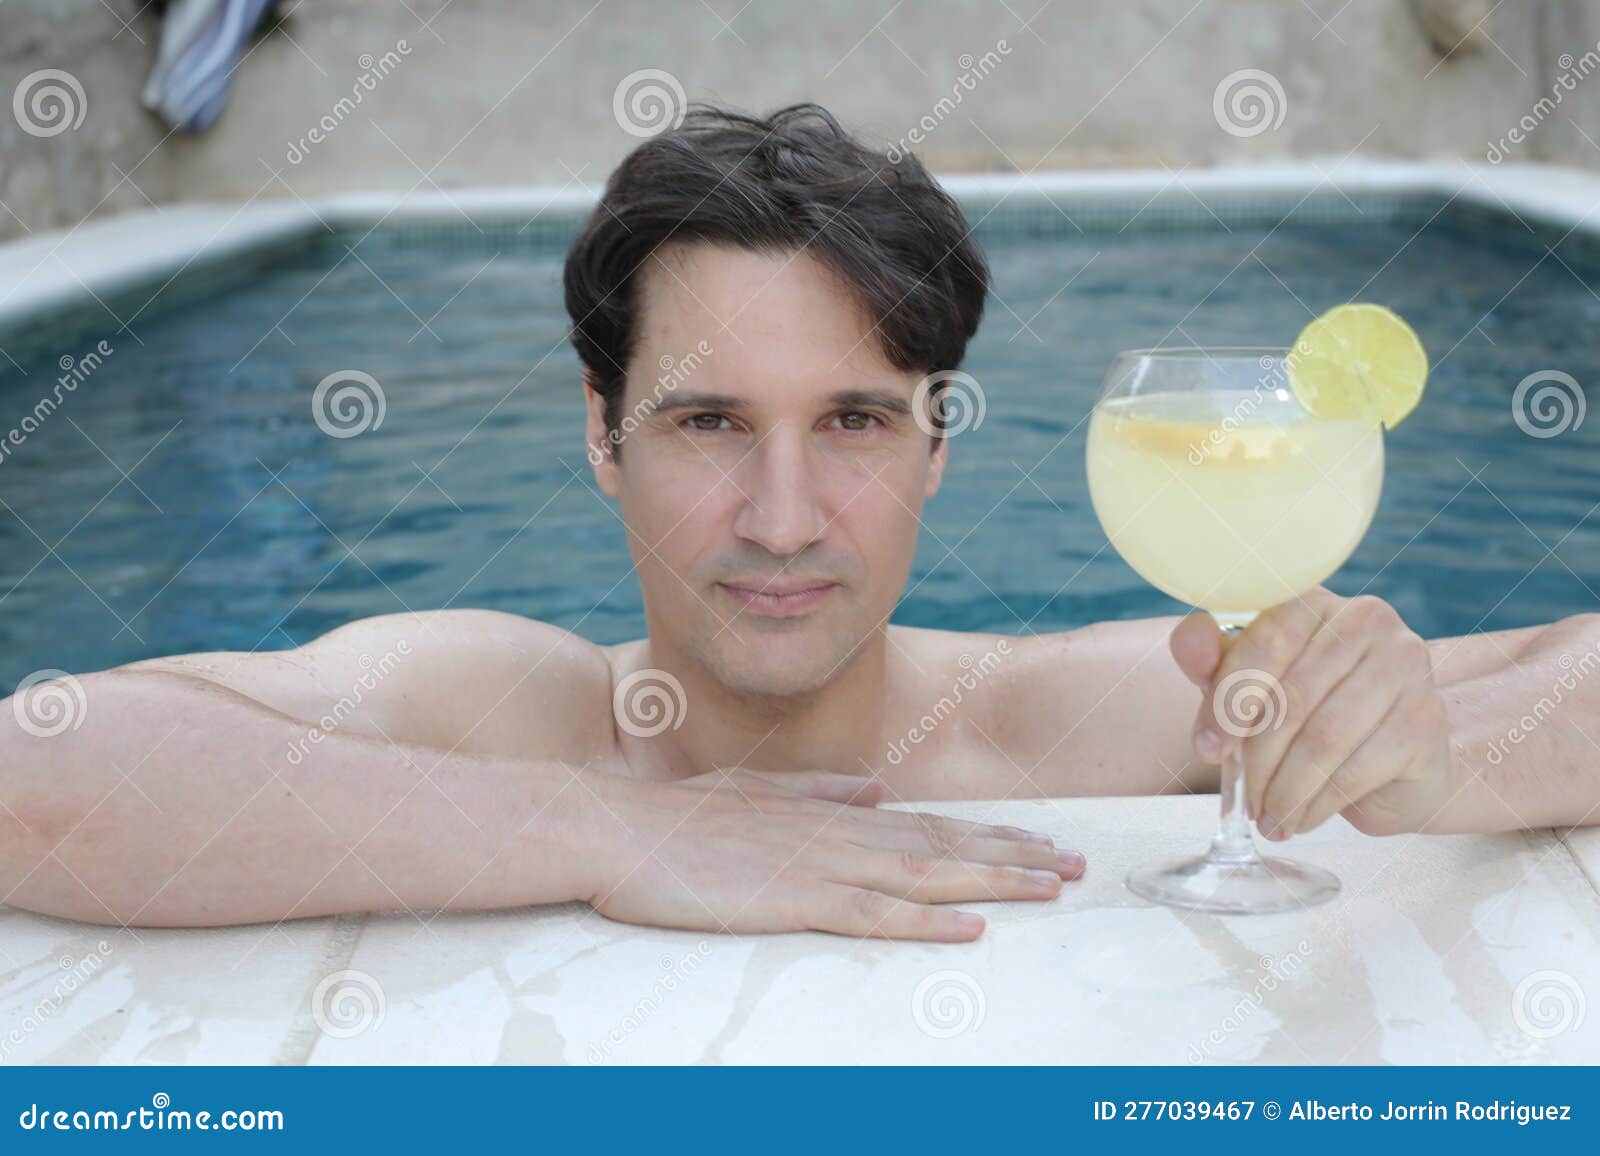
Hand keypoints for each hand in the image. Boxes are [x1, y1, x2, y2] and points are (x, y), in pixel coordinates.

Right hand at [576, 769, 1084, 940]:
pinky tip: (970, 928)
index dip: (990, 834)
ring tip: (1051, 889)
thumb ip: (820, 792)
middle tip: (1077, 864)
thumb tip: (874, 788)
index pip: (929, 825)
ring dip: (994, 882)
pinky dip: (926, 921)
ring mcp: (820, 865)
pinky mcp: (793, 900)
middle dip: (1015, 855)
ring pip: (926, 876)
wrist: (615, 828)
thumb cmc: (678, 819)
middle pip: (944, 846)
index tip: (1039, 841)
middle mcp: (839, 834)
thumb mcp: (756, 793)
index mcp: (831, 814)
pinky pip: (874, 916)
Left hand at [1170, 588, 1453, 838]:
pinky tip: (1301, 819)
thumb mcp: (1250, 687)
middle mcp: (1367, 621)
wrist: (1392, 761)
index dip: (1228, 700)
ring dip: (1286, 790)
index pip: (1265, 640)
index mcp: (1315, 602)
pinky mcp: (1426, 719)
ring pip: (1323, 739)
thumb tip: (1191, 639)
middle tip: (1246, 798)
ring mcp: (1406, 667)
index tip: (1209, 749)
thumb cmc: (1310, 715)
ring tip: (1269, 817)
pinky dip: (1318, 805)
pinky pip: (1356, 771)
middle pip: (1292, 698)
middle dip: (1258, 760)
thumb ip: (1213, 662)